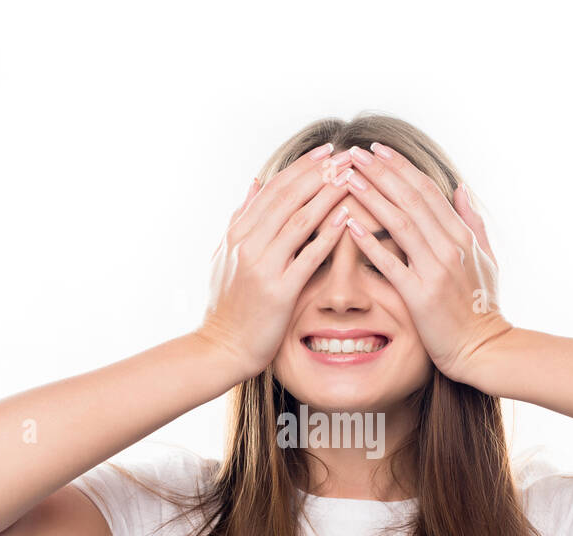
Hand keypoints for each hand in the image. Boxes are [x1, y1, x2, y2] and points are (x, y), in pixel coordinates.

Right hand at [196, 143, 353, 379]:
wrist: (222, 347)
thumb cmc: (228, 305)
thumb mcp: (225, 255)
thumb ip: (241, 218)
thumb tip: (255, 183)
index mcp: (238, 232)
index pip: (274, 189)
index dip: (302, 167)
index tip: (326, 151)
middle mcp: (248, 244)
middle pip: (288, 198)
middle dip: (319, 173)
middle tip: (346, 155)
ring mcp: (262, 267)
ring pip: (299, 221)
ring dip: (327, 195)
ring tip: (350, 177)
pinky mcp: (278, 291)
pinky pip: (307, 257)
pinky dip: (327, 236)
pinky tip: (345, 218)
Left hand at [340, 143, 510, 384]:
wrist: (485, 350)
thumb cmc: (483, 308)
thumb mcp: (487, 259)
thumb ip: (473, 222)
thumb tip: (461, 188)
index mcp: (463, 236)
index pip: (427, 191)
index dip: (401, 167)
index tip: (377, 150)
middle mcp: (451, 248)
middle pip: (410, 199)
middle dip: (380, 172)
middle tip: (353, 153)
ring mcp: (436, 271)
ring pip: (399, 223)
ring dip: (371, 197)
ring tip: (346, 178)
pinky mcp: (421, 297)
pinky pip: (391, 264)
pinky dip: (370, 242)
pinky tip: (349, 225)